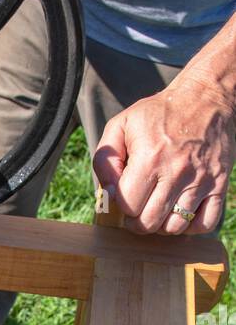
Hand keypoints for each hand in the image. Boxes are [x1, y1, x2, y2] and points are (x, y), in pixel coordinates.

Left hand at [93, 74, 235, 234]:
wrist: (205, 97)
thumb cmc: (159, 113)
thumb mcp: (122, 125)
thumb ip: (104, 160)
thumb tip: (106, 193)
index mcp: (149, 158)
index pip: (128, 205)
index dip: (121, 206)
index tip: (124, 197)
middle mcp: (177, 172)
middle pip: (149, 223)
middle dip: (137, 222)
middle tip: (137, 210)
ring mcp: (201, 180)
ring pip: (175, 227)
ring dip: (162, 225)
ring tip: (158, 209)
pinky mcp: (219, 183)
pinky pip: (205, 223)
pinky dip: (191, 226)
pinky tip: (181, 212)